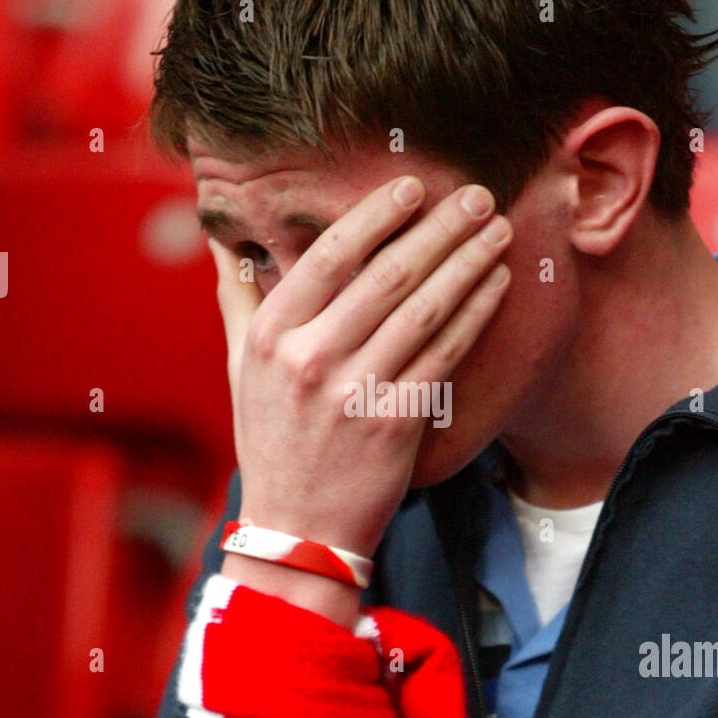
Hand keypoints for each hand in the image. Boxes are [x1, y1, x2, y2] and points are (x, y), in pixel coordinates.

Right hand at [210, 175, 511, 565]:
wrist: (298, 531)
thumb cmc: (272, 440)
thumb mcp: (239, 368)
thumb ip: (238, 297)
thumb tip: (220, 236)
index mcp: (271, 335)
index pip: (330, 256)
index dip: (377, 214)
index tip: (413, 186)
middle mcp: (309, 359)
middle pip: (387, 274)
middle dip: (439, 228)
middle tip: (477, 195)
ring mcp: (353, 392)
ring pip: (423, 309)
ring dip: (467, 261)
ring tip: (497, 229)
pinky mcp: (395, 424)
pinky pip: (444, 354)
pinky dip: (475, 313)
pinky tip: (495, 284)